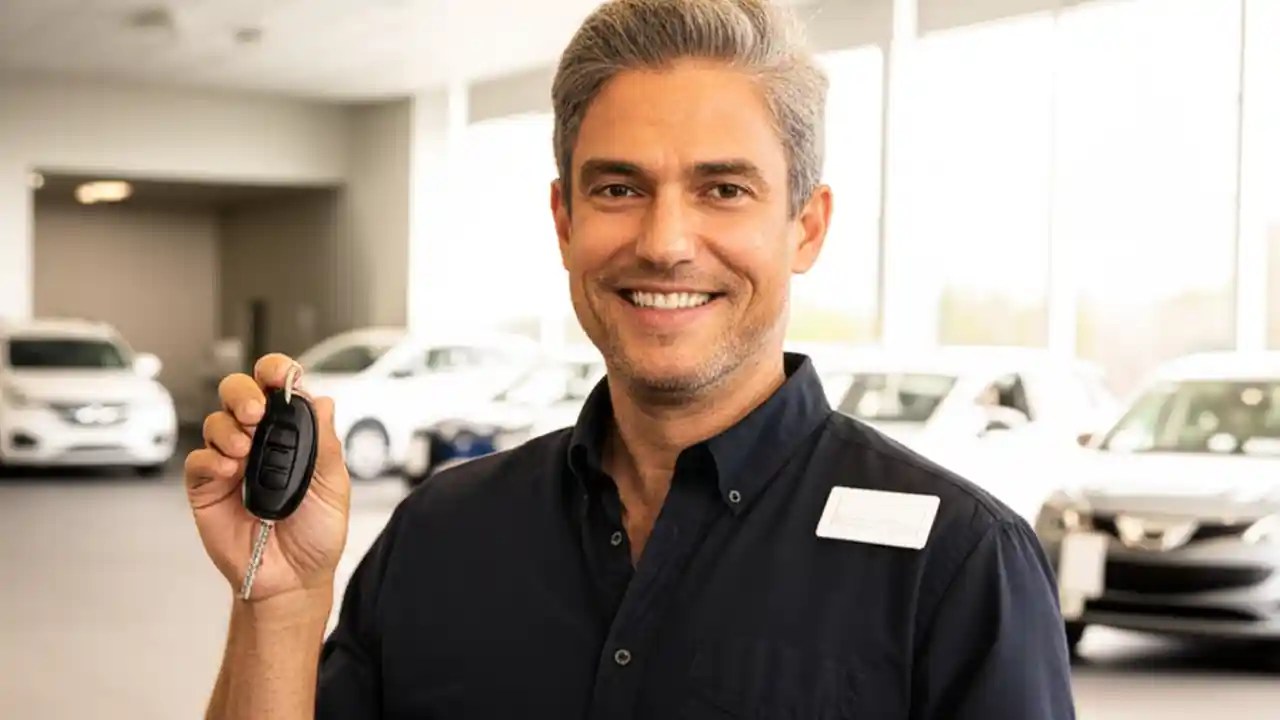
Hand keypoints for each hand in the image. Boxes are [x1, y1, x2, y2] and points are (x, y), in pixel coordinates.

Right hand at [185, 353, 350, 602]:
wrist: (293, 579)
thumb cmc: (316, 535)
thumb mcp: (333, 487)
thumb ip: (326, 444)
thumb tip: (323, 402)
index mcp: (293, 436)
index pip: (280, 391)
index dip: (276, 373)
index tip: (280, 374)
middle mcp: (259, 443)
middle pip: (238, 394)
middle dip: (243, 393)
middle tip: (256, 413)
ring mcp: (231, 463)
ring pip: (216, 422)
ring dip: (229, 428)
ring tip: (245, 450)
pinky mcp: (207, 487)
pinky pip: (198, 460)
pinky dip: (211, 458)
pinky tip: (229, 471)